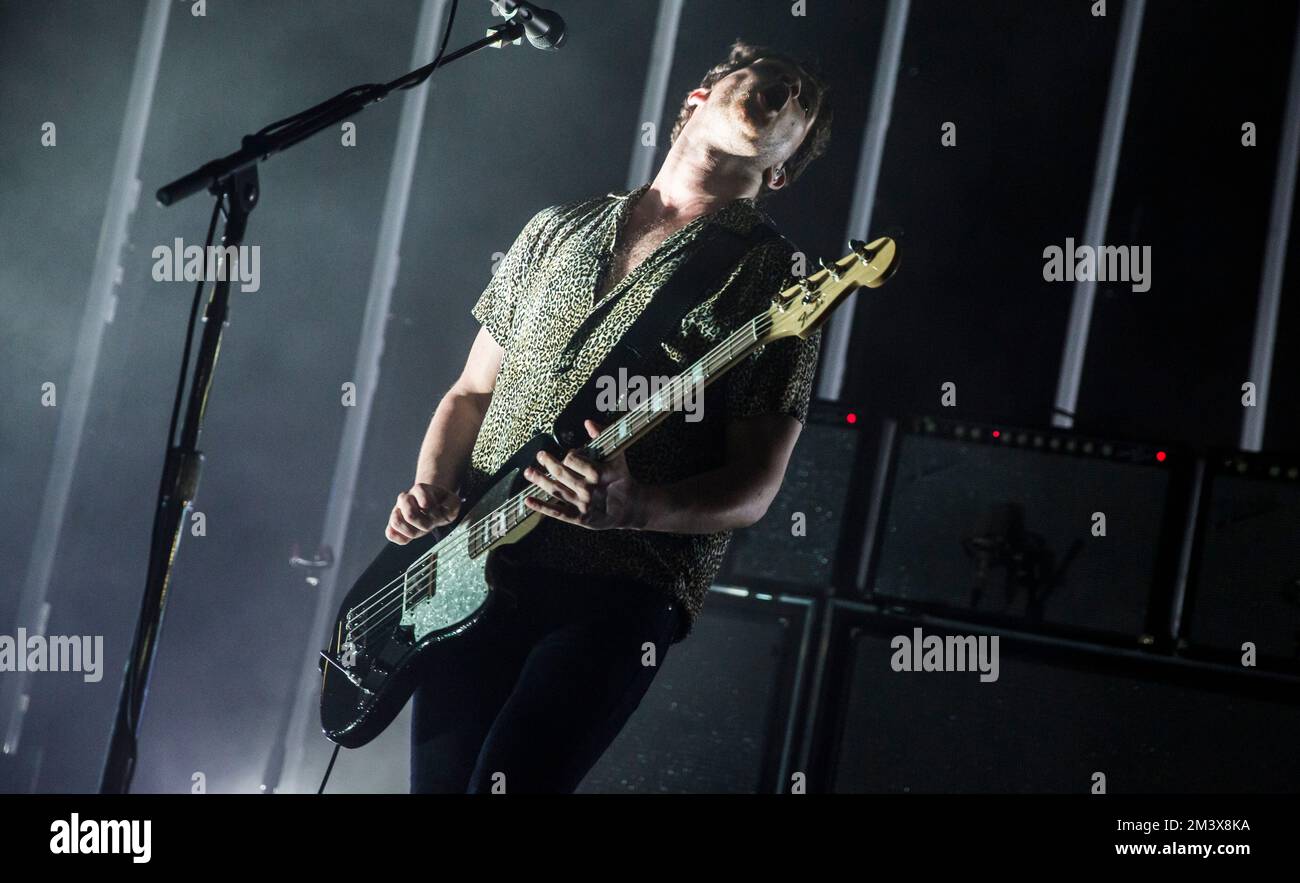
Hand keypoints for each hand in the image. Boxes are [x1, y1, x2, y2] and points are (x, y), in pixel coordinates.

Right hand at [386, 482, 459, 544]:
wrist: (432, 505)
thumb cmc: (443, 505)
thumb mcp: (452, 501)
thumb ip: (452, 505)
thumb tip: (442, 512)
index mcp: (420, 489)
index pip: (422, 496)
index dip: (430, 506)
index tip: (436, 510)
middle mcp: (405, 498)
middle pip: (410, 514)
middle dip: (424, 523)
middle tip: (431, 524)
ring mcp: (397, 511)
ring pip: (396, 521)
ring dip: (411, 531)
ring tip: (420, 530)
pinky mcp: (393, 524)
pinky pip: (390, 533)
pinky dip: (401, 537)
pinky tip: (411, 536)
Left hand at [523, 420, 642, 529]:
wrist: (630, 508)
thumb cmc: (622, 479)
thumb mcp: (617, 457)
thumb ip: (603, 437)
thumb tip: (588, 422)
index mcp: (598, 473)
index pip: (574, 460)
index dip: (569, 455)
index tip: (570, 454)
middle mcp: (588, 489)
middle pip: (561, 474)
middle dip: (548, 463)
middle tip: (540, 455)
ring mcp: (582, 505)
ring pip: (555, 491)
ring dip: (539, 481)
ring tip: (528, 472)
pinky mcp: (578, 518)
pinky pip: (556, 512)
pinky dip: (541, 506)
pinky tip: (527, 500)